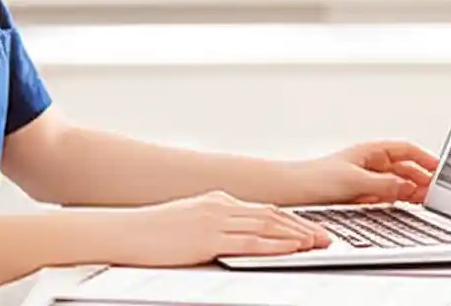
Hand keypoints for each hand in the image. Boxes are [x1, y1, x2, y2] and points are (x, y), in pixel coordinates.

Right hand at [98, 190, 332, 266]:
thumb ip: (214, 226)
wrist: (124, 232)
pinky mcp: (208, 237)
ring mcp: (215, 220)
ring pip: (267, 225)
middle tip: (326, 238)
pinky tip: (292, 249)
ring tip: (318, 244)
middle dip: (302, 227)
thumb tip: (237, 237)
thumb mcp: (188, 223)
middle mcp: (220, 206)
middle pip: (272, 214)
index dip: (291, 220)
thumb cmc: (151, 233)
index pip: (264, 209)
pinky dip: (276, 244)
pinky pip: (251, 241)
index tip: (311, 230)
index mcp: (217, 201)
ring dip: (297, 235)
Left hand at [299, 140, 439, 204]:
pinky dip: (398, 199)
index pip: (405, 150)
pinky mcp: (360, 194)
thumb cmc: (315, 177)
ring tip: (429, 200)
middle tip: (438, 190)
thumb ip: (383, 183)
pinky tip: (407, 205)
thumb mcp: (355, 180)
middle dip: (422, 177)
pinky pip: (387, 195)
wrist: (292, 191)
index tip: (440, 169)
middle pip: (404, 168)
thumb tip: (408, 185)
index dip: (424, 158)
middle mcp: (369, 163)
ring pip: (397, 182)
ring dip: (413, 189)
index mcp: (369, 151)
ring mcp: (366, 179)